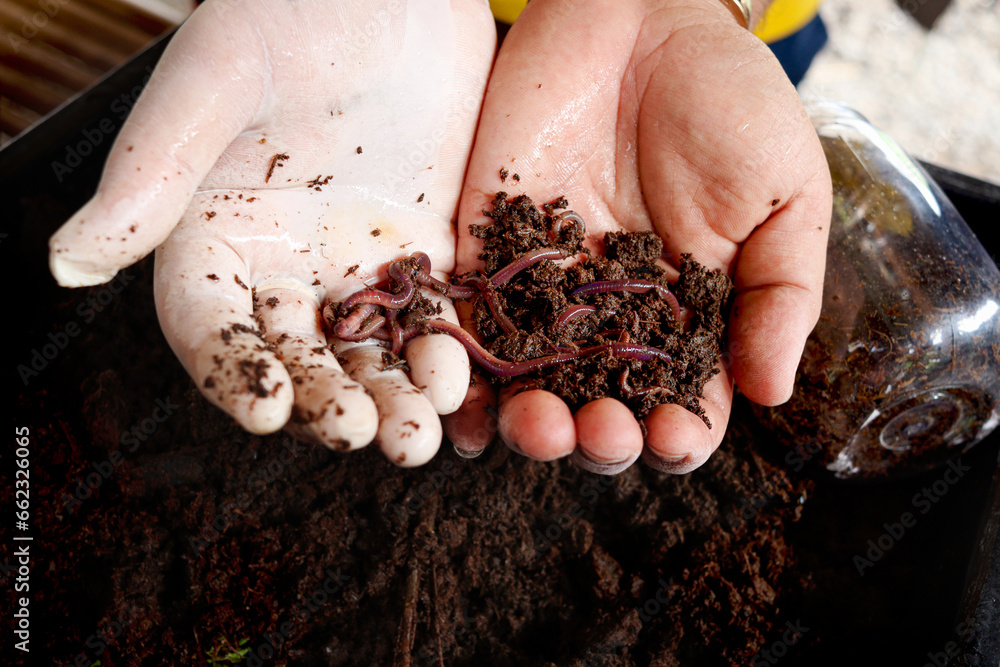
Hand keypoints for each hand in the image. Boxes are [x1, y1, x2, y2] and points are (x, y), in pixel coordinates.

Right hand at [48, 0, 494, 465]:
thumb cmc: (291, 9)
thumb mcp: (216, 81)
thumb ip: (152, 172)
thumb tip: (69, 262)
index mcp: (213, 232)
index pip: (209, 321)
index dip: (231, 369)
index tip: (265, 408)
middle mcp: (282, 262)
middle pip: (295, 354)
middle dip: (325, 399)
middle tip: (356, 433)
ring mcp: (354, 263)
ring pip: (366, 352)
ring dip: (389, 396)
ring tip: (415, 436)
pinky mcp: (420, 251)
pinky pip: (428, 317)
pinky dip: (441, 352)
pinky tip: (456, 379)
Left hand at [445, 0, 831, 472]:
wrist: (640, 16)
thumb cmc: (727, 100)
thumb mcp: (785, 194)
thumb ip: (781, 292)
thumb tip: (769, 392)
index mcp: (690, 313)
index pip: (684, 401)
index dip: (678, 436)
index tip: (671, 436)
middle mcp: (616, 316)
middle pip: (602, 406)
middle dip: (600, 438)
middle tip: (601, 430)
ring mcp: (549, 290)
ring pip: (533, 384)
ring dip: (532, 423)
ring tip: (538, 426)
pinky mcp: (490, 253)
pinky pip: (471, 327)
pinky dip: (464, 375)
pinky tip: (466, 409)